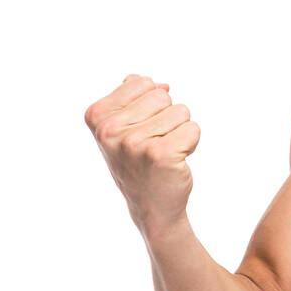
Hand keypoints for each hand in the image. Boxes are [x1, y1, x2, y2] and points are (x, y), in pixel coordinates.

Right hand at [84, 74, 199, 233]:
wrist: (151, 207)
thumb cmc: (140, 163)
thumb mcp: (123, 128)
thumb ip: (132, 98)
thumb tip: (155, 83)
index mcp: (97, 116)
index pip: (143, 83)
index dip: (151, 105)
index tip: (141, 130)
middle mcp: (110, 130)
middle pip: (163, 96)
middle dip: (167, 118)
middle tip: (154, 144)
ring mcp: (133, 143)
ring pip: (181, 111)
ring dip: (179, 131)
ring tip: (163, 153)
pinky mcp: (159, 155)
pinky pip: (193, 129)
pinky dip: (191, 143)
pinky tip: (175, 161)